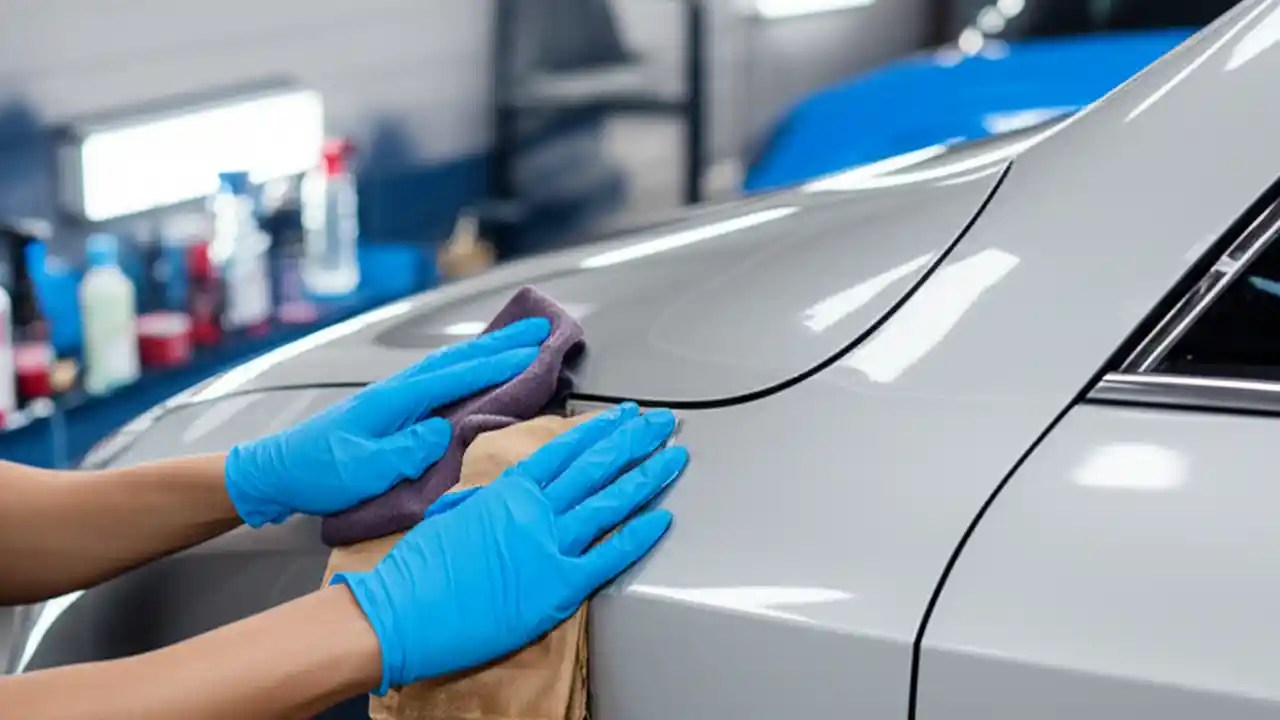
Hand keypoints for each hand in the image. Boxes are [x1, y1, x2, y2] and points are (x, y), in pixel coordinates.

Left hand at [223, 318, 551, 526]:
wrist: (279, 471)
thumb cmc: (319, 473)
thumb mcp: (365, 469)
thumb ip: (407, 449)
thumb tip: (445, 429)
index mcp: (395, 400)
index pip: (457, 376)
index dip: (498, 363)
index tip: (533, 350)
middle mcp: (398, 389)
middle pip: (458, 358)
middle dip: (501, 343)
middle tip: (540, 329)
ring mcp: (395, 394)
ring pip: (450, 362)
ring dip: (487, 349)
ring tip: (519, 339)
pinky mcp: (392, 406)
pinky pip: (441, 376)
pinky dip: (467, 364)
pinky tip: (476, 366)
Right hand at [333, 402, 686, 692]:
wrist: (402, 610)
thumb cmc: (418, 568)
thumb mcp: (452, 514)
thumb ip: (485, 498)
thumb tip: (499, 491)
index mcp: (508, 489)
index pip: (564, 449)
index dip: (599, 430)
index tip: (623, 416)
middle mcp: (533, 508)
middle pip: (595, 465)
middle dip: (633, 440)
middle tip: (661, 423)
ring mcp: (548, 544)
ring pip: (609, 500)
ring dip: (646, 475)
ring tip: (673, 456)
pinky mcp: (557, 585)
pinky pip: (609, 555)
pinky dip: (638, 535)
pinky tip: (663, 519)